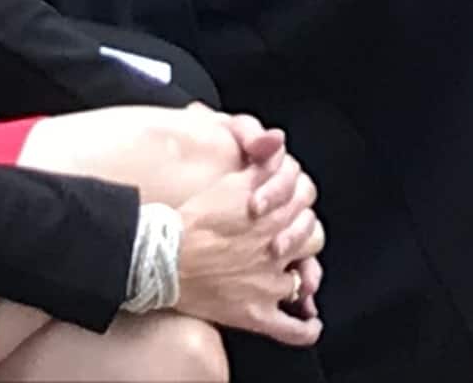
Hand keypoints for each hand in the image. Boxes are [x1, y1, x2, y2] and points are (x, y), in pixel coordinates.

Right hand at [165, 114, 324, 342]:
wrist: (161, 258)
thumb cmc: (190, 221)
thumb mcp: (229, 182)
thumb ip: (260, 165)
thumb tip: (278, 142)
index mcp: (271, 214)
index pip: (305, 200)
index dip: (298, 199)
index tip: (290, 205)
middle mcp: (275, 247)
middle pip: (310, 237)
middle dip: (303, 234)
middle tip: (290, 237)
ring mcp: (267, 282)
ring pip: (302, 278)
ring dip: (302, 274)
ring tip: (297, 274)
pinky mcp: (253, 312)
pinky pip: (288, 328)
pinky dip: (303, 330)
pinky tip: (311, 325)